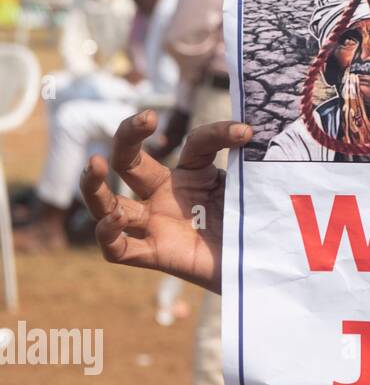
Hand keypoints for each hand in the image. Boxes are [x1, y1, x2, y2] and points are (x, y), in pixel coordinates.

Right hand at [79, 110, 251, 293]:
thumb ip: (245, 160)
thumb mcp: (249, 187)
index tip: (246, 132)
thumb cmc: (253, 225)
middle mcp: (166, 196)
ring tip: (95, 165)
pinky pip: (118, 249)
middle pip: (129, 163)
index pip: (196, 144)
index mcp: (191, 174)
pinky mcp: (157, 255)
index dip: (219, 133)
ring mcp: (157, 224)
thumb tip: (250, 128)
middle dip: (127, 137)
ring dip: (93, 187)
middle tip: (145, 118)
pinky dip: (107, 235)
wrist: (262, 267)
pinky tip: (114, 220)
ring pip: (107, 205)